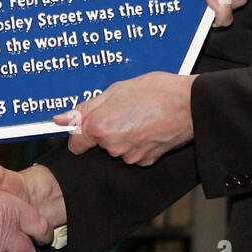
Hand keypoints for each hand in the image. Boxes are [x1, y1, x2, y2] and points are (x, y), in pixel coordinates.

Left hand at [53, 72, 195, 164]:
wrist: (190, 105)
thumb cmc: (156, 91)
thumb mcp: (116, 89)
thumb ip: (86, 107)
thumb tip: (61, 119)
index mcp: (100, 127)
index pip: (76, 141)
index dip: (82, 130)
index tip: (88, 123)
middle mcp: (112, 146)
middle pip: (98, 142)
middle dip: (106, 127)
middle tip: (124, 108)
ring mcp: (130, 156)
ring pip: (116, 147)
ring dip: (123, 134)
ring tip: (140, 114)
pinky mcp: (146, 161)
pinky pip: (133, 152)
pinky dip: (137, 142)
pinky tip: (149, 126)